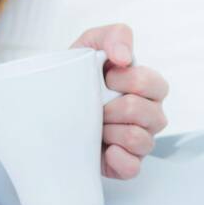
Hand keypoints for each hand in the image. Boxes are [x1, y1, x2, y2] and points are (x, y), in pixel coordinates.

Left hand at [69, 24, 168, 179]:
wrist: (51, 103)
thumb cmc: (78, 72)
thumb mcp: (91, 43)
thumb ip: (114, 36)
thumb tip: (124, 57)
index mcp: (147, 85)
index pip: (152, 84)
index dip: (124, 80)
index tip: (104, 78)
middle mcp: (150, 114)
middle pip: (149, 114)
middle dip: (115, 108)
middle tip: (96, 105)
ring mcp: (141, 140)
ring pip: (140, 140)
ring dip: (111, 131)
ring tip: (95, 125)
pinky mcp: (126, 163)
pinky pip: (134, 167)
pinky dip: (117, 158)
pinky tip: (102, 148)